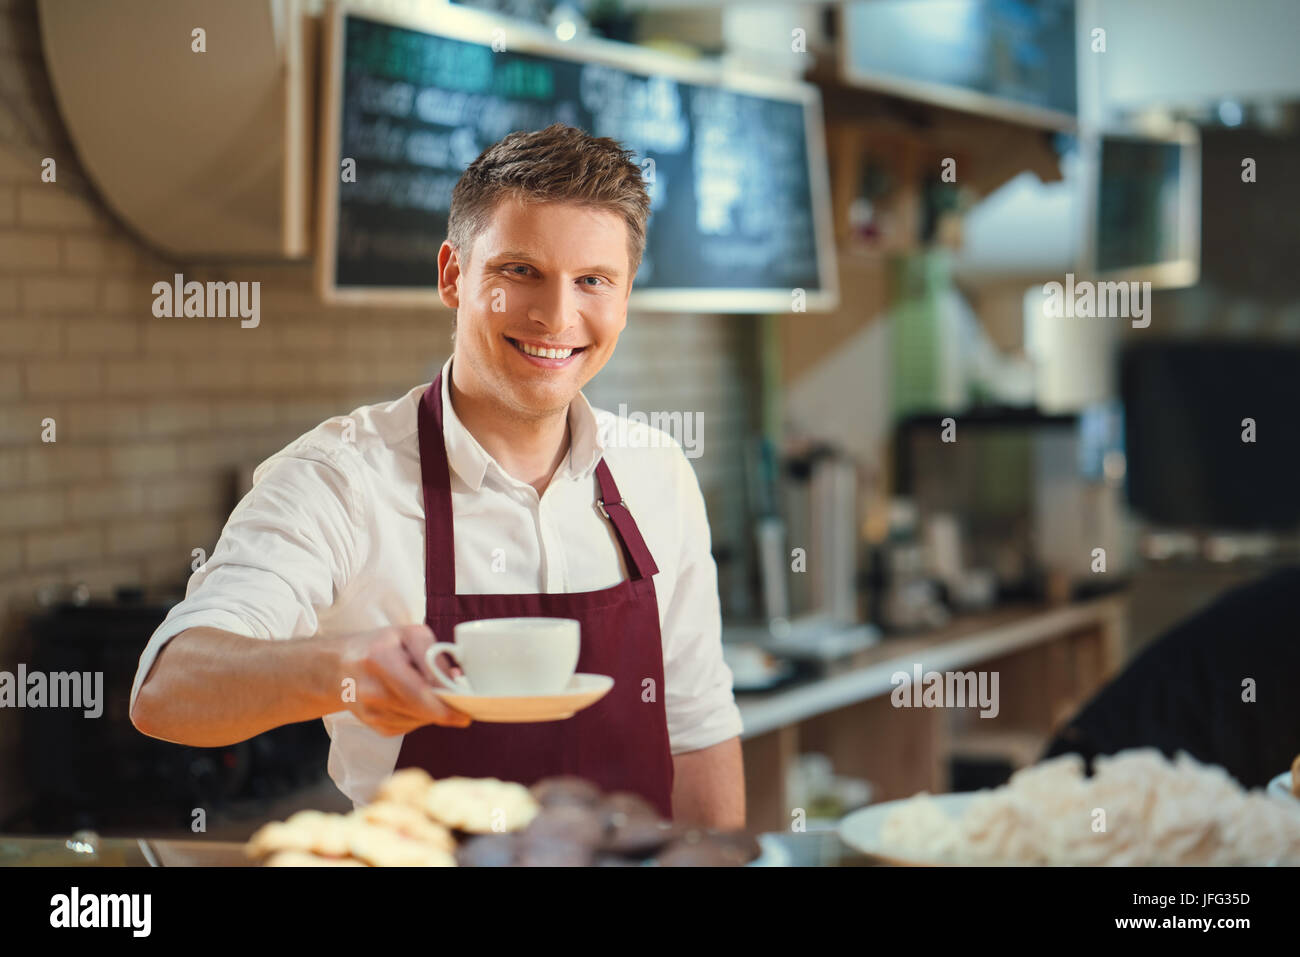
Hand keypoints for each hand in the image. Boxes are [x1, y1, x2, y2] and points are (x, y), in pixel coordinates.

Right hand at [330, 623, 471, 734]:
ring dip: (431, 712)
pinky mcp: (372, 724)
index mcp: (380, 657)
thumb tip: (456, 680)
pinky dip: (417, 717)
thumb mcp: (409, 635)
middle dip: (444, 710)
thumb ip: (434, 654)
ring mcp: (369, 710)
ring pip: (416, 720)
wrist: (339, 667)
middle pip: (419, 709)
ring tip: (429, 695)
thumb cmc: (380, 646)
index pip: (419, 690)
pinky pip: (407, 727)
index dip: (445, 705)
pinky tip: (411, 702)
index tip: (466, 712)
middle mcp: (370, 687)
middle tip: (462, 710)